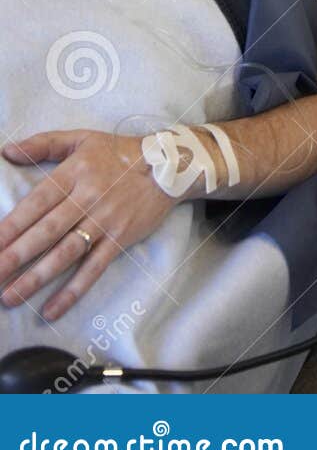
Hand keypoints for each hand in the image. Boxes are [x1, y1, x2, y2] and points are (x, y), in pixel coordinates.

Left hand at [0, 131, 172, 322]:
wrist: (168, 165)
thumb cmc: (118, 153)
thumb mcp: (82, 139)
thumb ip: (44, 143)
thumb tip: (7, 151)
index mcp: (74, 174)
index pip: (36, 203)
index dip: (12, 226)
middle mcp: (87, 199)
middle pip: (46, 232)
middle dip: (15, 257)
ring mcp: (104, 222)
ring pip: (65, 254)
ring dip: (36, 278)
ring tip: (10, 297)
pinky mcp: (119, 240)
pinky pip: (93, 269)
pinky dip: (73, 291)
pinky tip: (51, 309)